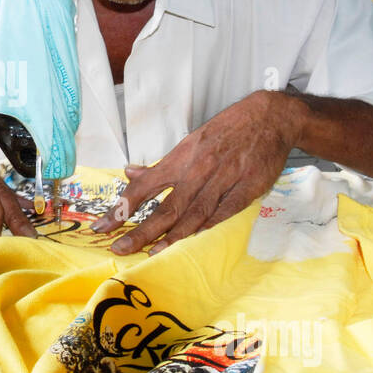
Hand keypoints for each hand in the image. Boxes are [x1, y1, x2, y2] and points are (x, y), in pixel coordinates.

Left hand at [92, 90, 298, 254]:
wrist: (270, 118)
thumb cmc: (227, 130)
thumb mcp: (190, 142)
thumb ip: (161, 165)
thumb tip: (129, 173)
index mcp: (182, 157)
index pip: (145, 186)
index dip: (122, 207)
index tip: (102, 225)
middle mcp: (199, 169)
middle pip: (167, 207)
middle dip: (141, 231)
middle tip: (119, 248)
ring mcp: (224, 180)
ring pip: (194, 214)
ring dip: (171, 237)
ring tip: (150, 254)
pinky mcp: (247, 189)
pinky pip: (223, 214)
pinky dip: (206, 229)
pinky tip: (190, 244)